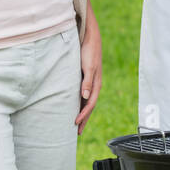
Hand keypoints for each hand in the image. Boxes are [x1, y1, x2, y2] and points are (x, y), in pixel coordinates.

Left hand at [75, 19, 102, 134]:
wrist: (90, 37)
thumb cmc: (89, 51)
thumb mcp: (88, 66)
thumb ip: (86, 82)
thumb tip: (85, 98)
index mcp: (95, 84)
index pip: (90, 104)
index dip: (83, 115)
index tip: (75, 124)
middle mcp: (93, 85)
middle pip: (89, 106)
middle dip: (84, 119)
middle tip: (77, 132)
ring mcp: (89, 82)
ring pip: (86, 101)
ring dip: (82, 113)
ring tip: (76, 124)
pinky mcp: (84, 77)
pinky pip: (82, 95)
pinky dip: (79, 103)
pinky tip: (73, 106)